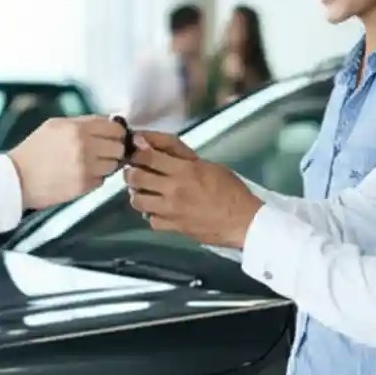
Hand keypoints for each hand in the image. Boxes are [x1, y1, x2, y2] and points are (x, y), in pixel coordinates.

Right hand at [9, 116, 126, 208]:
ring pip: (114, 165)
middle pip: (118, 147)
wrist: (17, 178)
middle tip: (102, 151)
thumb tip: (109, 122)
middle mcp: (84, 147)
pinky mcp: (84, 186)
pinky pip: (102, 180)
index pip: (114, 128)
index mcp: (77, 129)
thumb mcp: (55, 125)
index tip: (112, 135)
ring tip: (90, 163)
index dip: (116, 132)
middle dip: (113, 148)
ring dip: (106, 164)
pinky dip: (96, 178)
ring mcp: (86, 168)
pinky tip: (80, 174)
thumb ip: (83, 122)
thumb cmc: (34, 150)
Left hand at [124, 131, 261, 248]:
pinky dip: (152, 214)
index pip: (147, 156)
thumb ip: (181, 156)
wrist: (244, 221)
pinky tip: (159, 210)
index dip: (137, 151)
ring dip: (138, 194)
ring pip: (137, 200)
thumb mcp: (208, 165)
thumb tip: (156, 146)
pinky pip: (150, 220)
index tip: (136, 150)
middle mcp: (174, 189)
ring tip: (145, 191)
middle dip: (132, 172)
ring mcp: (171, 210)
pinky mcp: (174, 227)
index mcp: (184, 170)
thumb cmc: (230, 190)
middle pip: (135, 177)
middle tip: (136, 171)